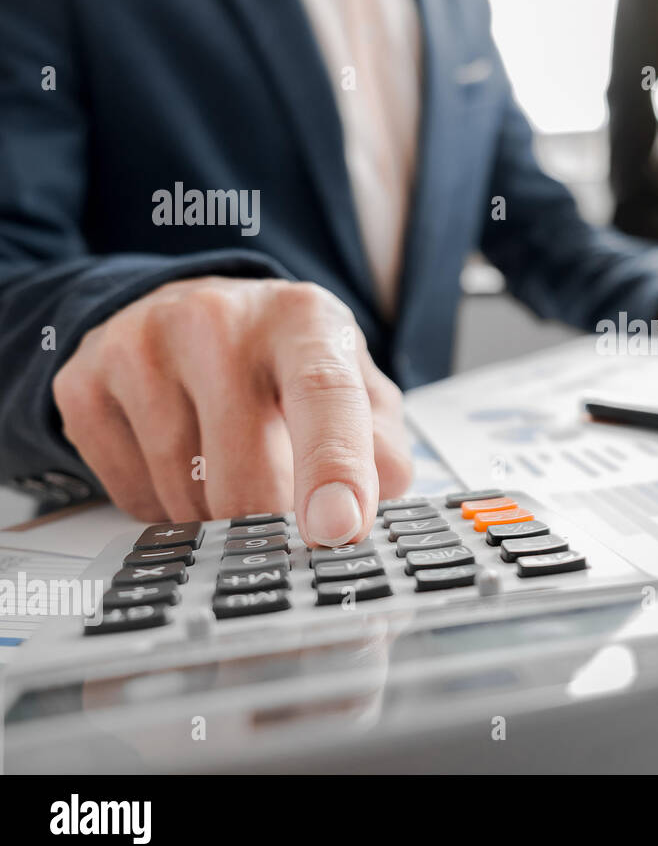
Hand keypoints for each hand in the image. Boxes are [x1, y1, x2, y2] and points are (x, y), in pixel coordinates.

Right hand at [52, 277, 412, 544]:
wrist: (196, 316)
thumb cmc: (290, 364)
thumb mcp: (359, 390)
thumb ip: (383, 449)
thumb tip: (378, 505)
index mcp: (304, 319)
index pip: (324, 395)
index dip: (334, 469)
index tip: (339, 529)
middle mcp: (218, 319)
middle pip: (247, 474)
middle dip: (271, 521)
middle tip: (285, 509)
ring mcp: (142, 346)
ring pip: (186, 496)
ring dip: (216, 516)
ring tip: (231, 466)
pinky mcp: (86, 382)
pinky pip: (132, 497)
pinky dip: (165, 507)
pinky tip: (183, 464)